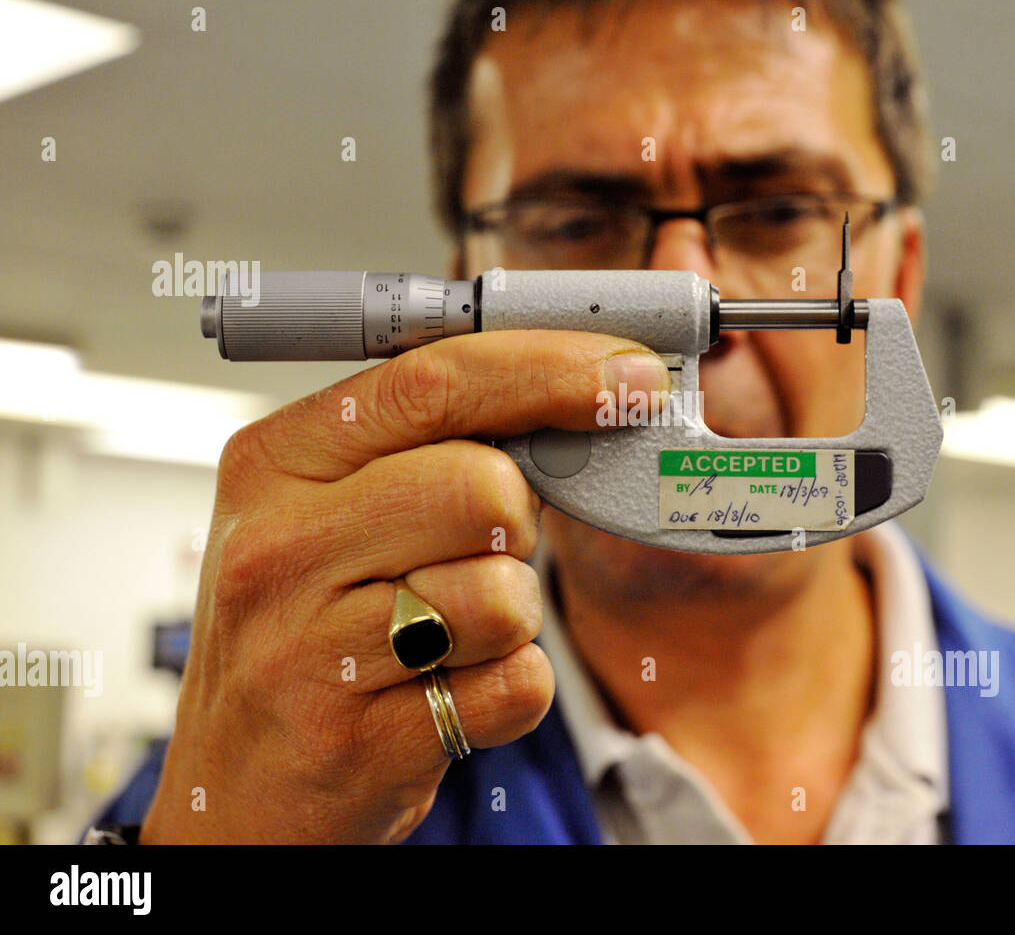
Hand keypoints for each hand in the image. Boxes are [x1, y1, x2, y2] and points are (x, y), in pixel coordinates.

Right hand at [139, 330, 668, 842]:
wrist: (241, 787)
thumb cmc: (306, 631)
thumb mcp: (331, 511)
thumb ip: (429, 446)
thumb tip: (580, 390)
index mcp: (275, 462)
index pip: (432, 383)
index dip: (550, 371)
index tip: (628, 376)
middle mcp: (279, 548)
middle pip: (483, 489)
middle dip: (517, 525)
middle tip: (478, 556)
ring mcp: (309, 650)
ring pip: (505, 595)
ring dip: (508, 619)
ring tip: (444, 639)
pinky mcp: (359, 741)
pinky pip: (515, 686)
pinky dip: (510, 691)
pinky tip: (449, 694)